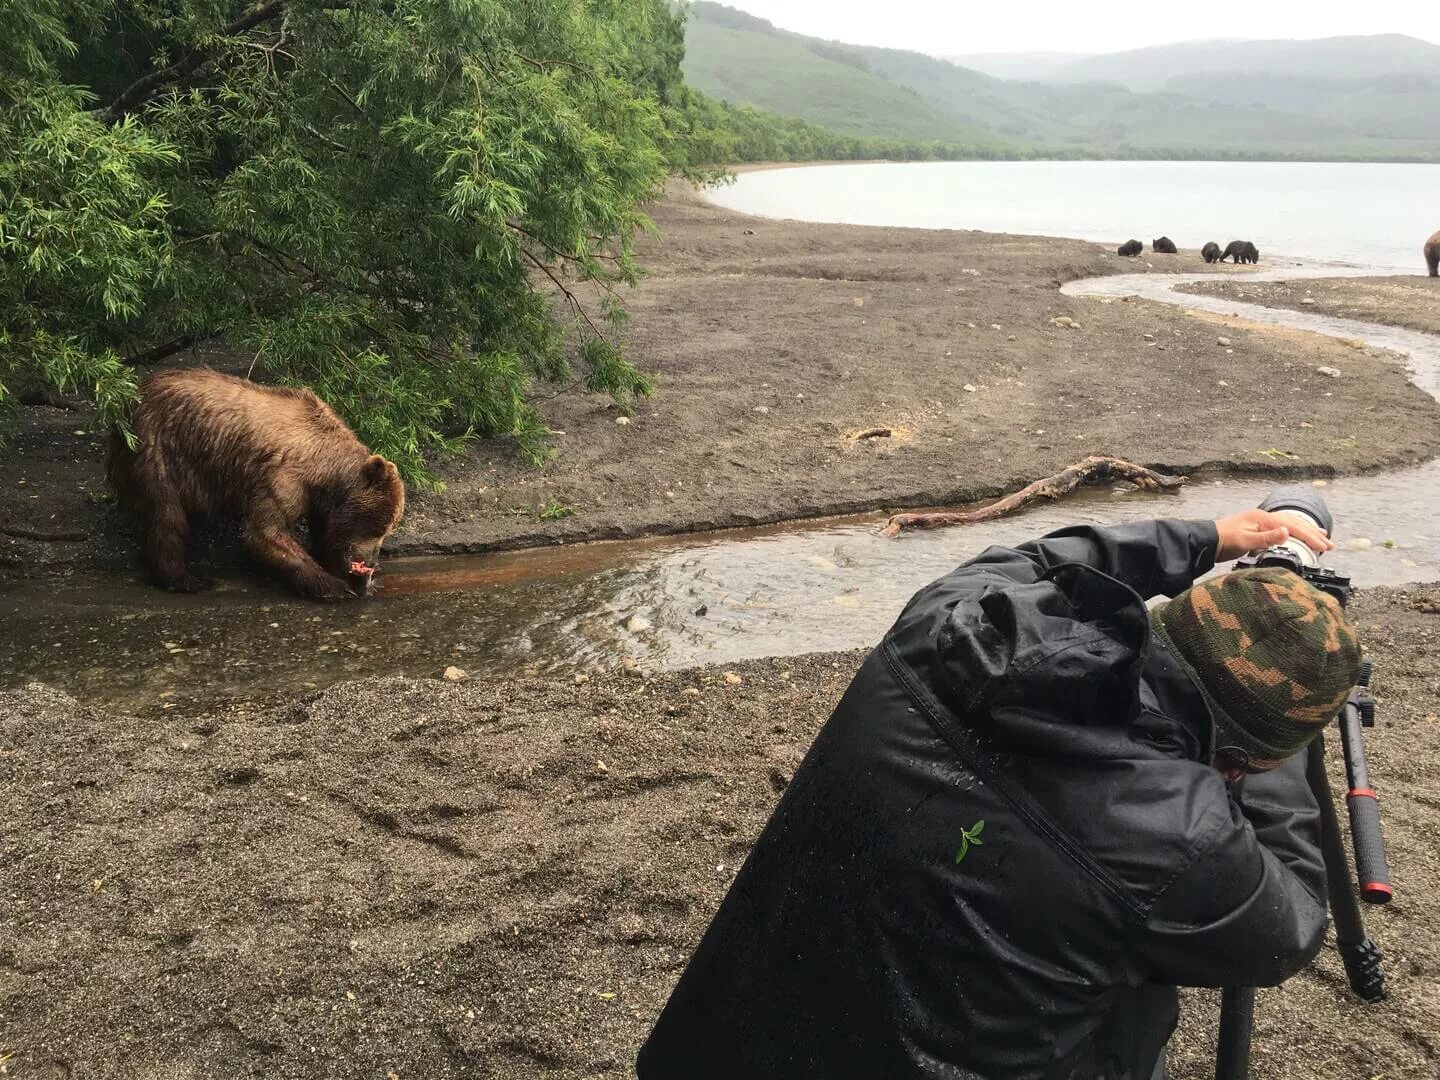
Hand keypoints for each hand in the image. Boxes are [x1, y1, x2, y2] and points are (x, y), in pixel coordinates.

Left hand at [1214, 508, 1333, 561]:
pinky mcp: (1257, 530)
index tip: (1324, 547)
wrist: (1205, 541)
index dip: (1310, 537)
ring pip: (1290, 524)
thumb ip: (1266, 538)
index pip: (1293, 526)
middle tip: (1330, 545)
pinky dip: (1294, 532)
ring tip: (1322, 537)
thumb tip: (1288, 531)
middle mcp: (1264, 518)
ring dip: (1307, 531)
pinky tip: (1296, 536)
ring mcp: (1261, 523)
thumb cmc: (1222, 541)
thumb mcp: (1244, 542)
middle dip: (1313, 534)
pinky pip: (1282, 529)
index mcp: (1264, 519)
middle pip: (1294, 523)